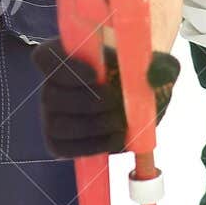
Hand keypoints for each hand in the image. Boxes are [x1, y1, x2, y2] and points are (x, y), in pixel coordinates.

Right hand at [30, 40, 180, 157]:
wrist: (138, 101)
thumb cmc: (139, 75)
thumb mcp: (155, 65)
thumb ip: (160, 66)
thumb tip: (156, 74)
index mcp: (67, 56)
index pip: (44, 58)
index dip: (64, 68)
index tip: (95, 74)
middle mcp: (51, 84)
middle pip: (51, 95)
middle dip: (88, 103)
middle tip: (115, 103)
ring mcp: (51, 114)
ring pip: (57, 125)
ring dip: (90, 126)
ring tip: (118, 122)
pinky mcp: (58, 141)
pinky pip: (62, 148)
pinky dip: (91, 146)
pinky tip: (115, 138)